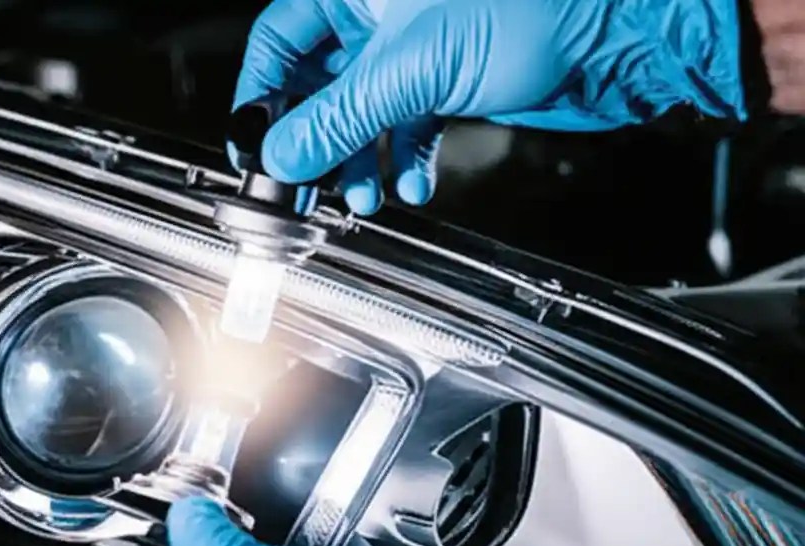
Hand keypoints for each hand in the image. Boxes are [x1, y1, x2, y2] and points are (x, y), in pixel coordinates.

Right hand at [234, 0, 746, 213]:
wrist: (619, 28)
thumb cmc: (532, 6)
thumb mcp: (412, 67)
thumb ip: (337, 116)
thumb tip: (279, 153)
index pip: (279, 40)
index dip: (262, 97)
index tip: (255, 147)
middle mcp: (380, 13)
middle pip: (318, 83)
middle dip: (314, 141)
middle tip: (305, 187)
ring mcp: (415, 47)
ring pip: (362, 112)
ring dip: (359, 162)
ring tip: (364, 197)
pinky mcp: (448, 78)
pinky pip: (406, 125)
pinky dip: (405, 160)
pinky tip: (413, 184)